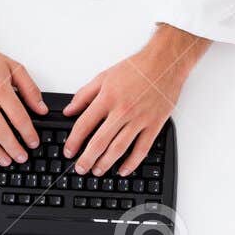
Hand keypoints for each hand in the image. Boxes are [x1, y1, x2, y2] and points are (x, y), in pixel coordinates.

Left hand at [64, 25, 209, 175]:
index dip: (74, 141)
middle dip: (87, 159)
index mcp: (107, 98)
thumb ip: (84, 95)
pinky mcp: (154, 125)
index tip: (69, 151)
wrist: (165, 63)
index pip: (84, 125)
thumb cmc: (136, 68)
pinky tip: (123, 169)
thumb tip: (69, 110)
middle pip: (99, 141)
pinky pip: (141, 149)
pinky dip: (132, 163)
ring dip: (106, 163)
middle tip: (80, 169)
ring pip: (119, 148)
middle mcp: (122, 111)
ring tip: (97, 171)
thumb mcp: (104, 76)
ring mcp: (139, 120)